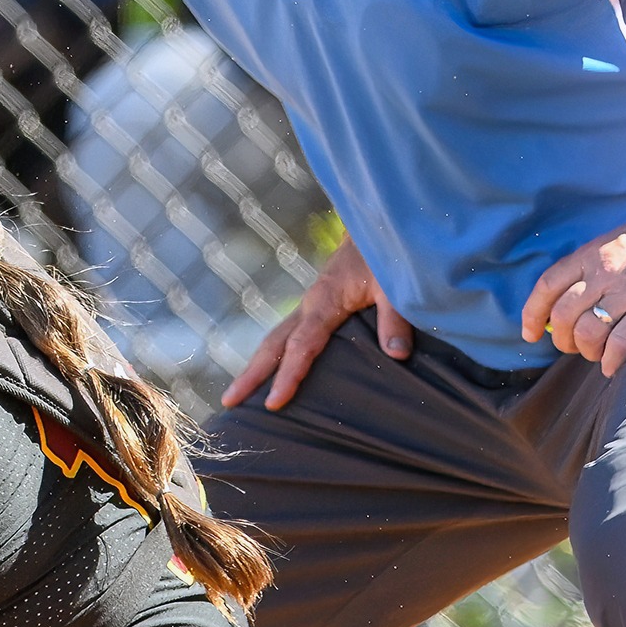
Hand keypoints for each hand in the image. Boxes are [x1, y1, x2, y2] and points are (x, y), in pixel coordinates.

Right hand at [222, 235, 412, 409]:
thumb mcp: (396, 285)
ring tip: (235, 395)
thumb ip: (396, 319)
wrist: (378, 224)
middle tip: (228, 402)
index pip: (301, 345)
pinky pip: (285, 335)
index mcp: (324, 301)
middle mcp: (308, 305)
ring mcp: (308, 306)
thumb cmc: (386, 253)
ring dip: (254, 367)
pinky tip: (265, 372)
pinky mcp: (314, 307)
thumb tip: (397, 354)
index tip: (274, 402)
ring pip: (273, 340)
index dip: (287, 375)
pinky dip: (270, 356)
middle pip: (272, 345)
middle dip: (249, 375)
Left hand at [520, 226, 625, 375]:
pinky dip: (611, 358)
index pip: (547, 287)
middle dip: (562, 339)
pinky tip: (609, 365)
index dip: (533, 315)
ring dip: (587, 350)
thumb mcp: (606, 248)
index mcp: (588, 256)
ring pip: (588, 332)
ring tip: (594, 352)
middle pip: (563, 315)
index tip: (530, 335)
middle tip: (571, 345)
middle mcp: (603, 272)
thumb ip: (582, 274)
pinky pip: (620, 340)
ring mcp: (624, 291)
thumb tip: (555, 315)